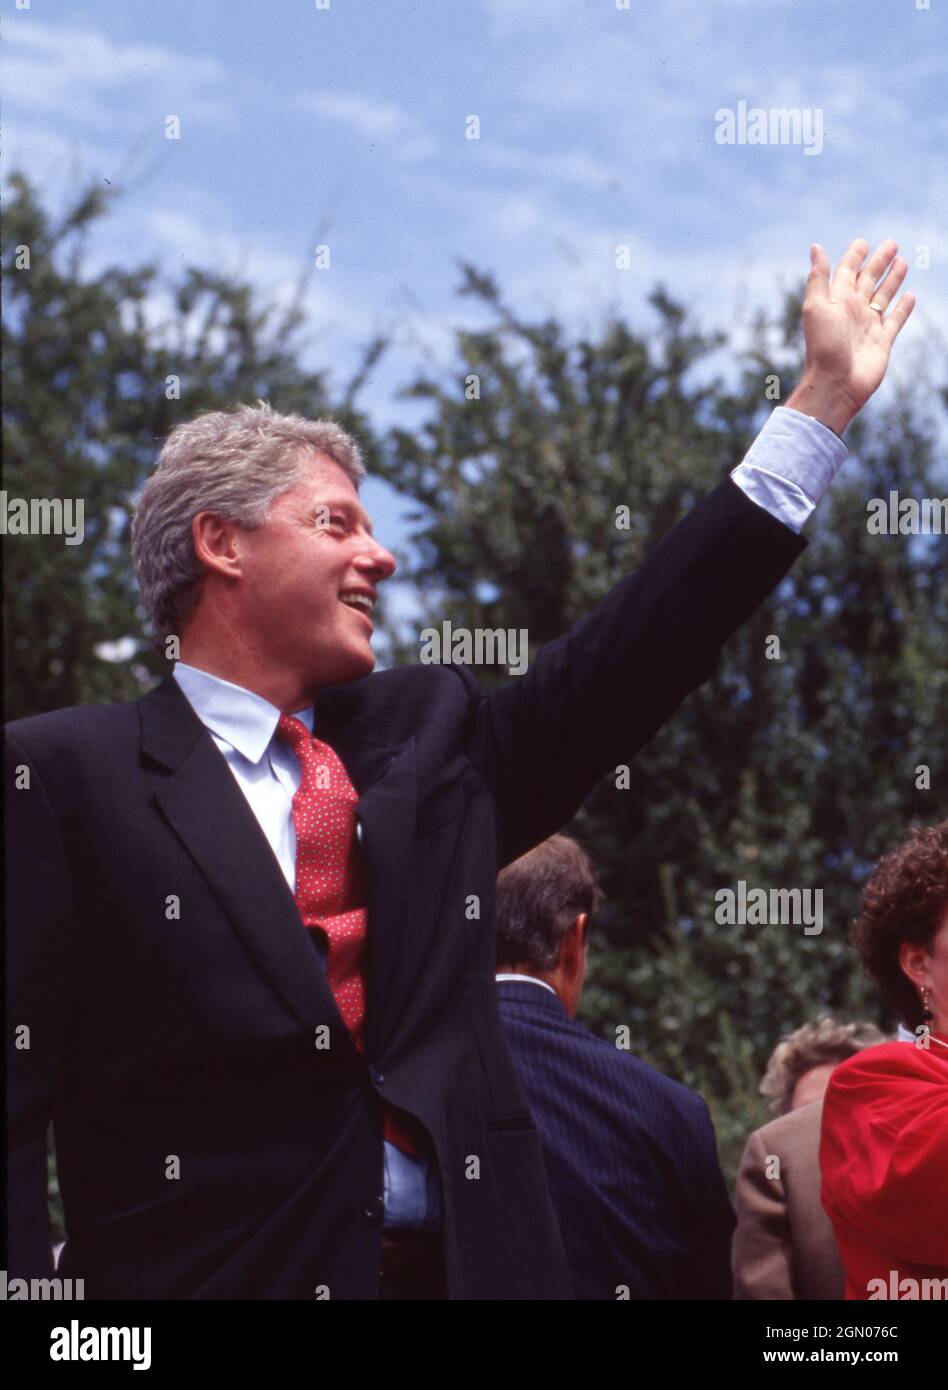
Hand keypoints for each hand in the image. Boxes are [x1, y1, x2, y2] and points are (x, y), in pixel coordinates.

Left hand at [786, 238, 915, 435]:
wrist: (835, 384)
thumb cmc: (823, 346)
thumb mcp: (816, 306)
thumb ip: (819, 277)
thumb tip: (816, 247)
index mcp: (836, 300)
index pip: (847, 272)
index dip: (854, 257)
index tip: (863, 242)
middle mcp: (853, 311)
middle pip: (869, 280)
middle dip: (879, 262)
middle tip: (891, 244)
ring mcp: (868, 326)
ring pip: (884, 296)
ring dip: (893, 280)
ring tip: (903, 262)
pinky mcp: (882, 341)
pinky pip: (895, 320)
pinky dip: (903, 308)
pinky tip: (910, 296)